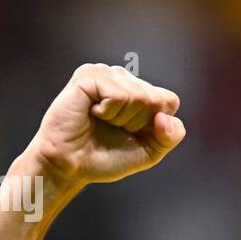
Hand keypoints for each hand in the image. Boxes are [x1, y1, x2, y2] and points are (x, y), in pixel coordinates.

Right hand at [25, 63, 185, 187]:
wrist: (70, 165)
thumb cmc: (105, 157)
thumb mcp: (149, 151)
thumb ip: (170, 136)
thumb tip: (165, 116)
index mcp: (139, 92)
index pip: (169, 101)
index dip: (155, 125)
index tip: (131, 134)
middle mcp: (123, 78)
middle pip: (156, 99)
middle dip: (137, 123)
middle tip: (112, 128)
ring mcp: (106, 73)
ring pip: (139, 95)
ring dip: (121, 118)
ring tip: (100, 121)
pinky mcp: (89, 75)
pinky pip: (119, 94)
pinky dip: (109, 112)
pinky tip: (92, 113)